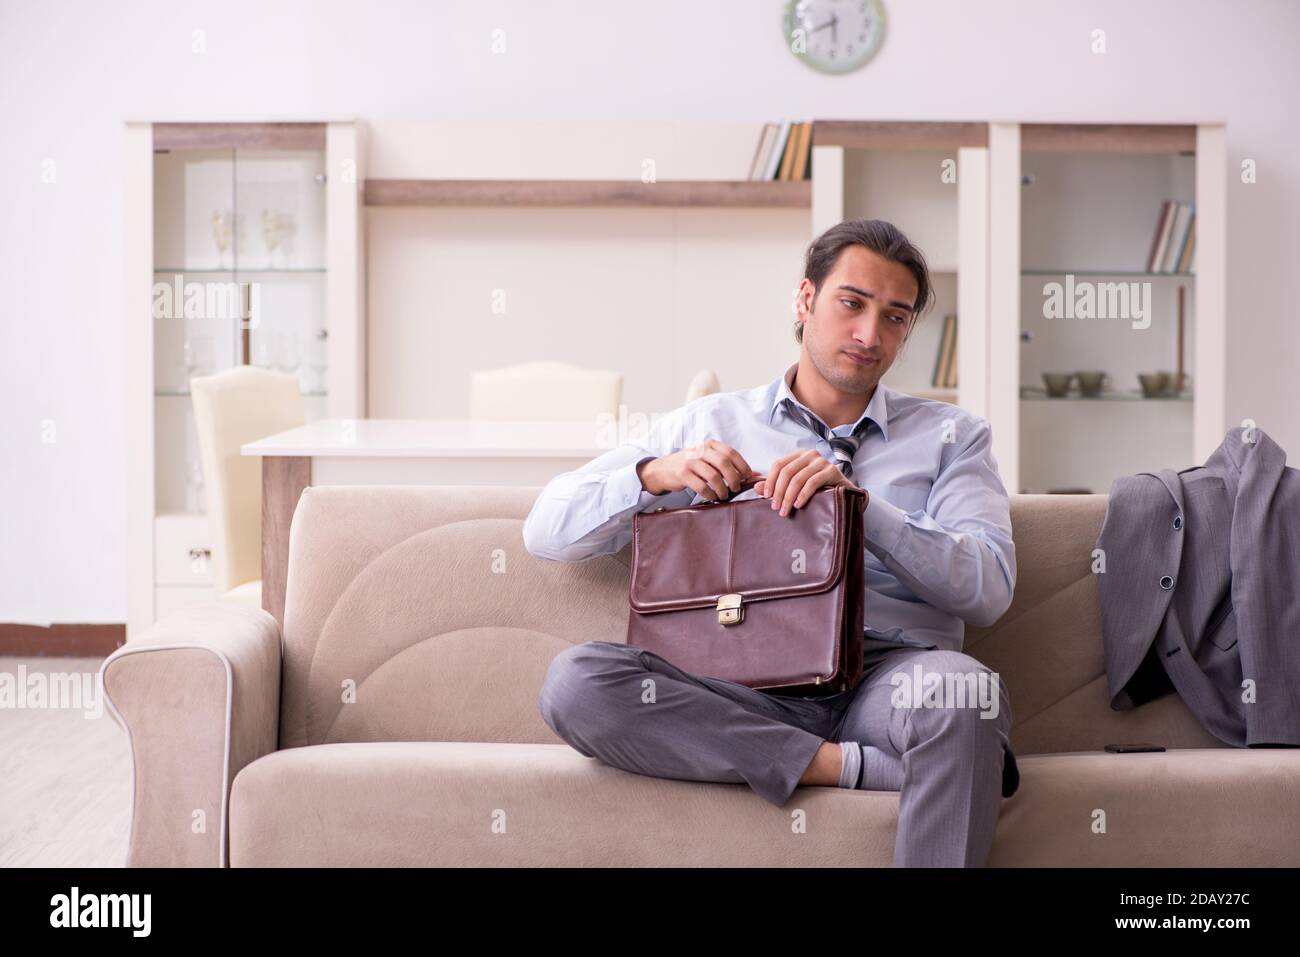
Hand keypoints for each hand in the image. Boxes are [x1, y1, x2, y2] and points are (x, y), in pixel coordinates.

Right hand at [637, 440, 757, 500]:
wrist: (663, 469)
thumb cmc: (691, 466)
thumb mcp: (708, 460)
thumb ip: (729, 466)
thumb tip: (756, 475)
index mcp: (709, 445)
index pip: (731, 453)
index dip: (742, 466)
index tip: (746, 478)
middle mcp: (700, 450)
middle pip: (724, 463)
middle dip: (734, 478)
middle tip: (736, 488)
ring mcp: (690, 461)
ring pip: (713, 476)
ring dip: (722, 489)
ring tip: (724, 495)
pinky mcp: (682, 474)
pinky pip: (701, 486)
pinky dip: (710, 494)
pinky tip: (713, 497)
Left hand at [754, 449, 857, 516]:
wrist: (846, 493)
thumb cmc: (818, 489)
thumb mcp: (795, 487)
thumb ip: (777, 485)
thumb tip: (756, 487)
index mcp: (798, 455)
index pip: (778, 464)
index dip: (770, 480)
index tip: (765, 496)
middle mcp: (810, 454)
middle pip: (786, 472)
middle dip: (778, 492)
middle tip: (775, 508)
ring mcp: (822, 461)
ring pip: (798, 478)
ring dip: (788, 497)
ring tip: (785, 511)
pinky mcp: (832, 471)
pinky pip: (812, 483)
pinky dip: (803, 495)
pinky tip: (798, 505)